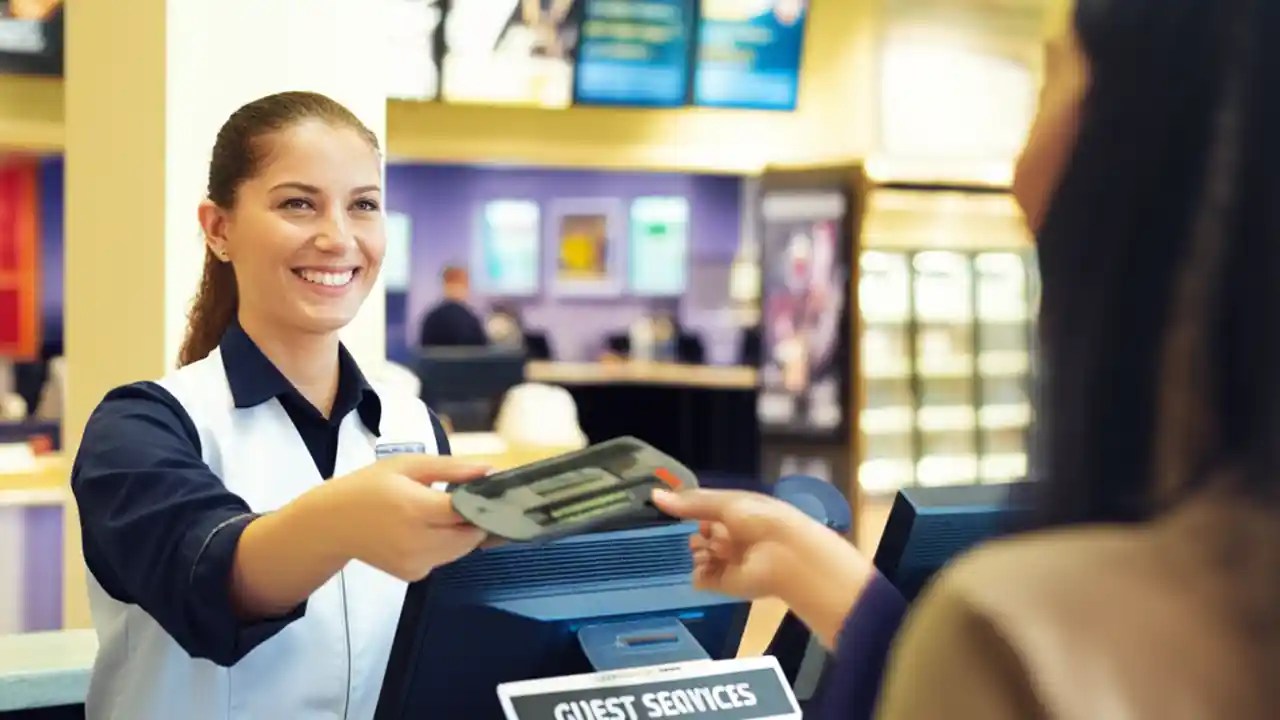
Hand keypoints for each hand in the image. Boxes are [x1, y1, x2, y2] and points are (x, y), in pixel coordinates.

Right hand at [329, 455, 489, 581]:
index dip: (484, 503)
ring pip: (462, 550)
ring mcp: (416, 563)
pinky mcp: (413, 575)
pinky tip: (429, 531)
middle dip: (476, 519)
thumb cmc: (370, 487)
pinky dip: (446, 546)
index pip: (467, 512)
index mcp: (416, 509)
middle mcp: (418, 541)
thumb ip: (451, 468)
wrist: (333, 524)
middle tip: (468, 501)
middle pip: (471, 536)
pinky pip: (444, 559)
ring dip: (463, 533)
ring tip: (445, 513)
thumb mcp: (408, 465)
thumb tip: (490, 471)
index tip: (492, 492)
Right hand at [652, 487, 870, 647]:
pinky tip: (707, 565)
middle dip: (698, 533)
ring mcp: (728, 561)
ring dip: (699, 551)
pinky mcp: (725, 583)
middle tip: (705, 533)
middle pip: (701, 534)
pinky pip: (701, 578)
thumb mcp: (725, 503)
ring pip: (698, 555)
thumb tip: (654, 495)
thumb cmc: (759, 520)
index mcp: (737, 514)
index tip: (679, 508)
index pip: (707, 511)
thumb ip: (690, 503)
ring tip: (711, 550)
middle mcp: (732, 537)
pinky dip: (700, 572)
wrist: (786, 556)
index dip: (694, 510)